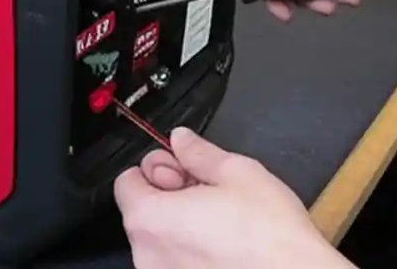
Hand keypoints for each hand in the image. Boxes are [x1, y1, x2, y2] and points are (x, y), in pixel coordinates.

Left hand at [114, 128, 355, 268]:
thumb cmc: (271, 236)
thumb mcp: (237, 172)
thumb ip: (198, 152)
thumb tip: (181, 140)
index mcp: (149, 218)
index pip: (126, 181)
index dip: (158, 169)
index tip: (184, 170)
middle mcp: (147, 254)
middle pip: (142, 210)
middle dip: (170, 196)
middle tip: (209, 194)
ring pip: (161, 239)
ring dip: (181, 225)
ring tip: (221, 222)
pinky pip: (174, 262)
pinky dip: (191, 252)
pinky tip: (223, 247)